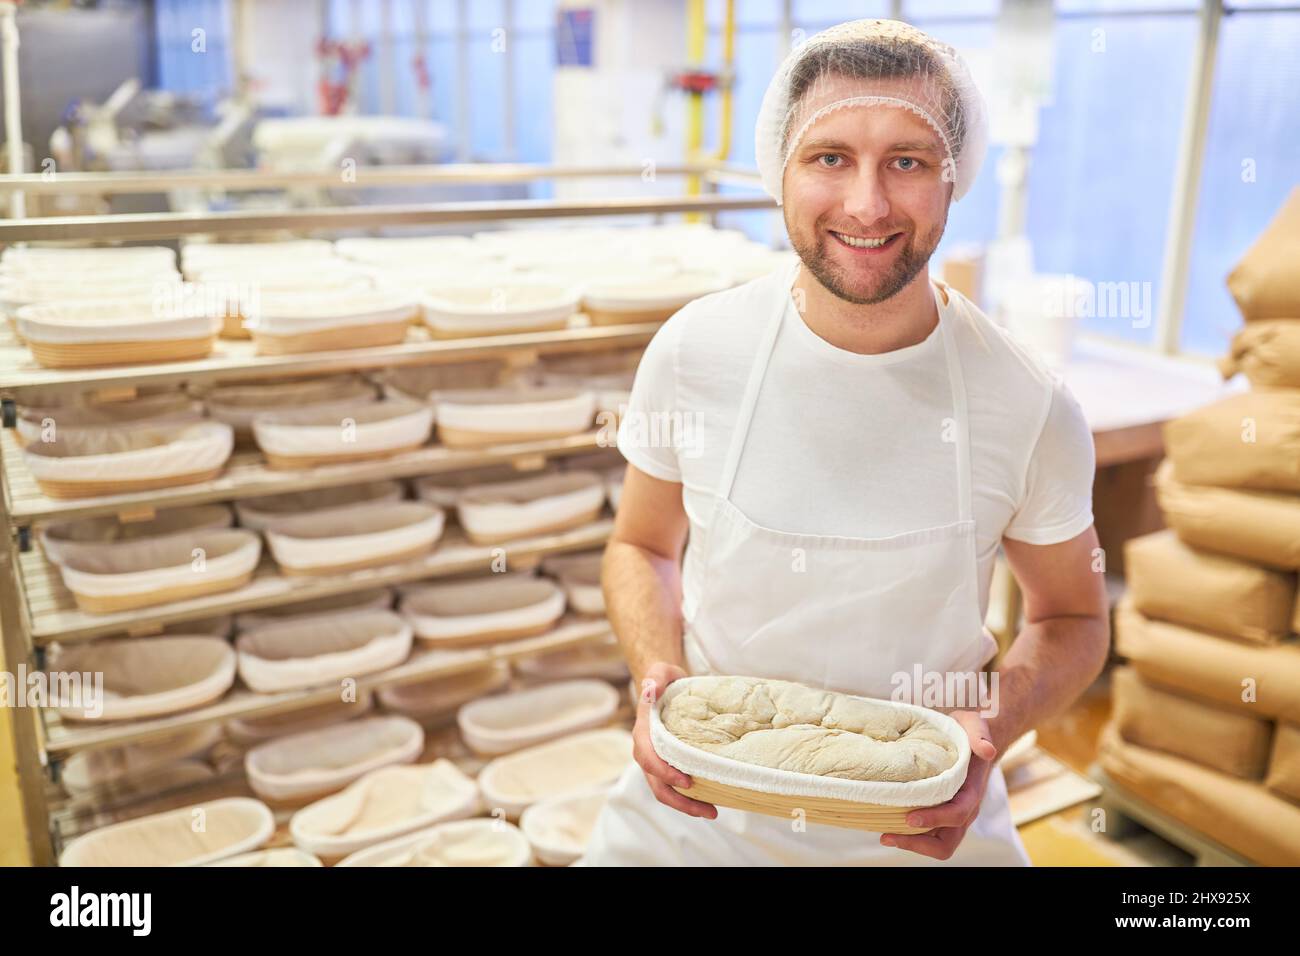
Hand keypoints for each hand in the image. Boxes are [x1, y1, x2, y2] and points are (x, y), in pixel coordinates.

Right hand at [631, 662, 717, 819]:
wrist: (662, 688)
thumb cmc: (663, 679)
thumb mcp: (660, 671)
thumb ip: (656, 676)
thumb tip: (651, 688)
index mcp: (643, 732)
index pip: (648, 758)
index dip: (664, 772)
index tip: (686, 781)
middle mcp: (645, 751)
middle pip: (657, 784)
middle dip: (679, 801)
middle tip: (708, 809)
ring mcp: (656, 761)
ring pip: (665, 791)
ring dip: (686, 806)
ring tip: (712, 812)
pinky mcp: (668, 765)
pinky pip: (674, 787)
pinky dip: (690, 798)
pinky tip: (711, 800)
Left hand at [879, 709, 996, 859]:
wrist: (972, 739)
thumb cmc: (969, 731)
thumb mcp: (974, 724)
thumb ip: (979, 734)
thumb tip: (987, 749)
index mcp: (972, 792)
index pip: (957, 814)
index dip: (935, 819)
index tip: (910, 817)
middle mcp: (964, 810)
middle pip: (946, 843)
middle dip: (918, 845)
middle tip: (888, 835)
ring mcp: (952, 815)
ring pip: (936, 844)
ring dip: (911, 844)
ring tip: (884, 835)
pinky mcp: (940, 813)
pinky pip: (927, 834)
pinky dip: (909, 835)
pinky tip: (887, 823)